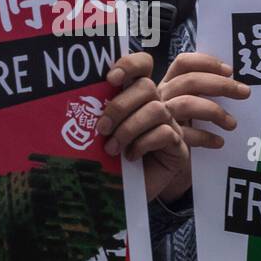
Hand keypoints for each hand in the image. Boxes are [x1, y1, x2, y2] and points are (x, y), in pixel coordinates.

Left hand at [98, 52, 187, 201]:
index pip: (142, 65)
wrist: (125, 196)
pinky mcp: (178, 147)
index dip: (129, 64)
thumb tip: (81, 96)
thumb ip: (100, 113)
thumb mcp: (102, 135)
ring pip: (155, 110)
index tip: (110, 78)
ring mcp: (171, 125)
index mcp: (137, 97)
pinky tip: (131, 156)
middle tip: (102, 128)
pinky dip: (143, 144)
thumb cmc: (110, 163)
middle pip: (147, 87)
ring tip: (112, 148)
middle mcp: (156, 106)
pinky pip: (164, 133)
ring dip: (129, 129)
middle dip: (120, 106)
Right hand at [153, 53, 250, 200]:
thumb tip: (228, 84)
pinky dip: (204, 137)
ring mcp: (153, 118)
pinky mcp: (154, 140)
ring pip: (186, 104)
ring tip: (232, 124)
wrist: (141, 173)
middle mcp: (156, 98)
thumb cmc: (165, 142)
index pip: (182, 63)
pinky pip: (183, 134)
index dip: (205, 62)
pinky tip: (218, 142)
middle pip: (189, 80)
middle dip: (221, 84)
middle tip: (245, 92)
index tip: (229, 70)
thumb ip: (192, 98)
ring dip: (214, 112)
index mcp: (163, 86)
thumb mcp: (177, 116)